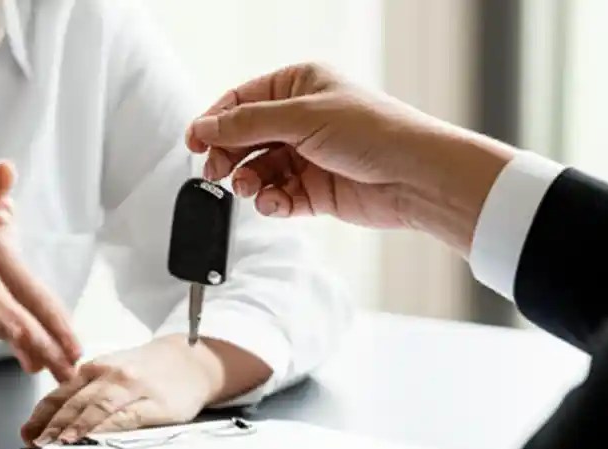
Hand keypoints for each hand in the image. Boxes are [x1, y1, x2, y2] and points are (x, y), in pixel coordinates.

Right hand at [0, 160, 80, 380]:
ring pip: (19, 332)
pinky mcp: (11, 319)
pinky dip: (43, 353)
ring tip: (68, 373)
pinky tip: (62, 370)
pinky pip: (27, 338)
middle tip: (58, 362)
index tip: (18, 331)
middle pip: (7, 315)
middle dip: (30, 340)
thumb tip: (5, 170)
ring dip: (43, 353)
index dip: (1, 310)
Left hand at [19, 335, 269, 445]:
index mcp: (96, 369)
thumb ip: (86, 392)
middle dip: (53, 424)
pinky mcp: (157, 404)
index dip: (41, 414)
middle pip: (76, 401)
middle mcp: (111, 375)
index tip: (26, 432)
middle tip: (36, 443)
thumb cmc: (149, 371)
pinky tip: (96, 438)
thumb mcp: (113, 373)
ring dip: (77, 426)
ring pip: (99, 407)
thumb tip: (53, 420)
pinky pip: (129, 417)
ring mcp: (134, 388)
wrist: (192, 361)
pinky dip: (109, 428)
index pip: (61, 393)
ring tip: (59, 443)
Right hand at [185, 63, 514, 253]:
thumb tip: (204, 127)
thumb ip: (246, 124)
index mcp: (300, 86)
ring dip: (250, 182)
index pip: (242, 100)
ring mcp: (308, 156)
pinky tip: (275, 203)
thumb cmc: (372, 132)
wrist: (414, 176)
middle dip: (229, 156)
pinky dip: (272, 202)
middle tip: (214, 172)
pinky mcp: (315, 190)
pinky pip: (279, 196)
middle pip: (246, 138)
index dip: (215, 121)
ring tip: (251, 189)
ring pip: (260, 170)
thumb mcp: (301, 117)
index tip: (193, 141)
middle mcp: (302, 119)